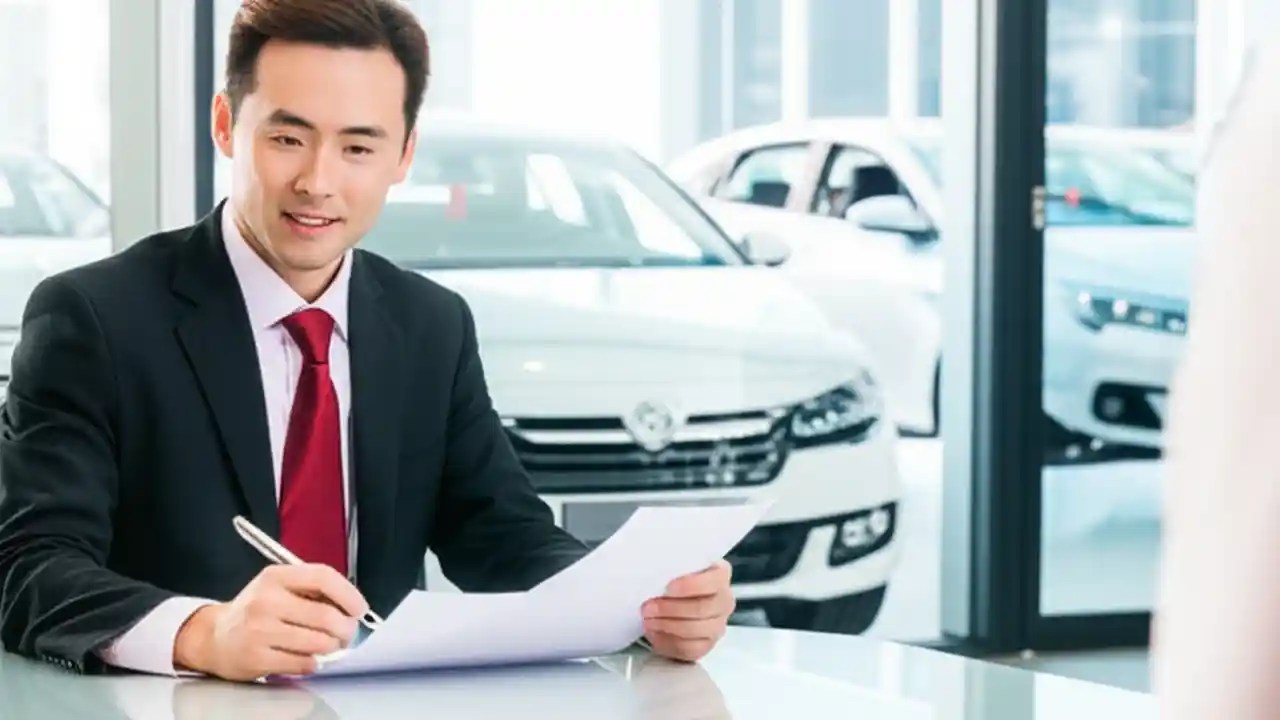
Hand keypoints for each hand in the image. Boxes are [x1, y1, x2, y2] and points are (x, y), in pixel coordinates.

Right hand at [174, 564, 367, 680]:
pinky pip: (303, 663)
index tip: (360, 608)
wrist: (213, 637)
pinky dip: (313, 663)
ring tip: (329, 645)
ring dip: (332, 647)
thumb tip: (351, 607)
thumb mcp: (278, 587)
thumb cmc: (256, 611)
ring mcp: (259, 630)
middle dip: (346, 628)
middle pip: (326, 615)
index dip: (349, 594)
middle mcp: (266, 601)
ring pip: (318, 642)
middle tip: (348, 634)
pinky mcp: (256, 658)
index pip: (323, 577)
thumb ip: (312, 591)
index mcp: (275, 576)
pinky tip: (307, 657)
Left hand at [641, 560, 734, 661]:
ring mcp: (718, 625)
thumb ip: (671, 564)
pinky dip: (668, 642)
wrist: (671, 597)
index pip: (713, 581)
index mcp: (720, 574)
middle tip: (648, 606)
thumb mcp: (674, 564)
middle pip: (702, 609)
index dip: (690, 586)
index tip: (668, 587)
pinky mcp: (707, 644)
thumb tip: (652, 564)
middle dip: (671, 609)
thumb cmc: (672, 578)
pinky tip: (655, 633)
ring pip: (695, 631)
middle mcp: (724, 600)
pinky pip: (689, 649)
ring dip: (666, 625)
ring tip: (648, 619)